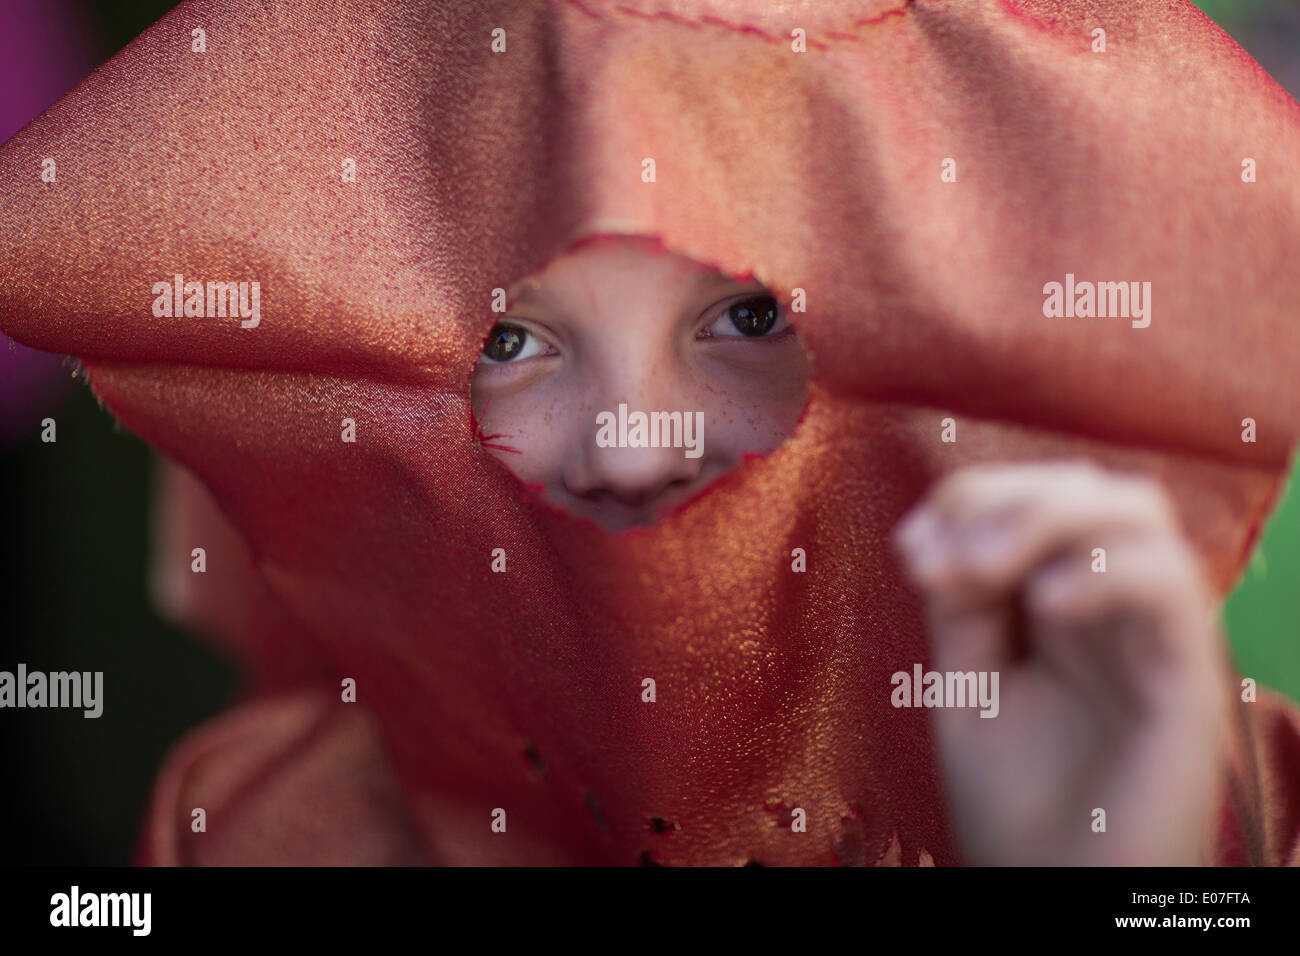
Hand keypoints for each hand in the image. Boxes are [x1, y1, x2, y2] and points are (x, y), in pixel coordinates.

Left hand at [893, 461, 1229, 864]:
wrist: (1058, 893)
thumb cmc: (1017, 804)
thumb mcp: (965, 687)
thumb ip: (961, 607)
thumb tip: (941, 534)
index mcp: (1059, 602)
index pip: (1032, 497)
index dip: (966, 500)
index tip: (908, 550)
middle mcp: (1111, 607)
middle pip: (1085, 486)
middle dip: (1000, 498)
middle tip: (934, 561)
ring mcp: (1151, 636)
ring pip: (1135, 512)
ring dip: (1046, 517)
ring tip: (979, 570)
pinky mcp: (1187, 678)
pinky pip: (1169, 586)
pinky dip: (1104, 572)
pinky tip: (1043, 606)